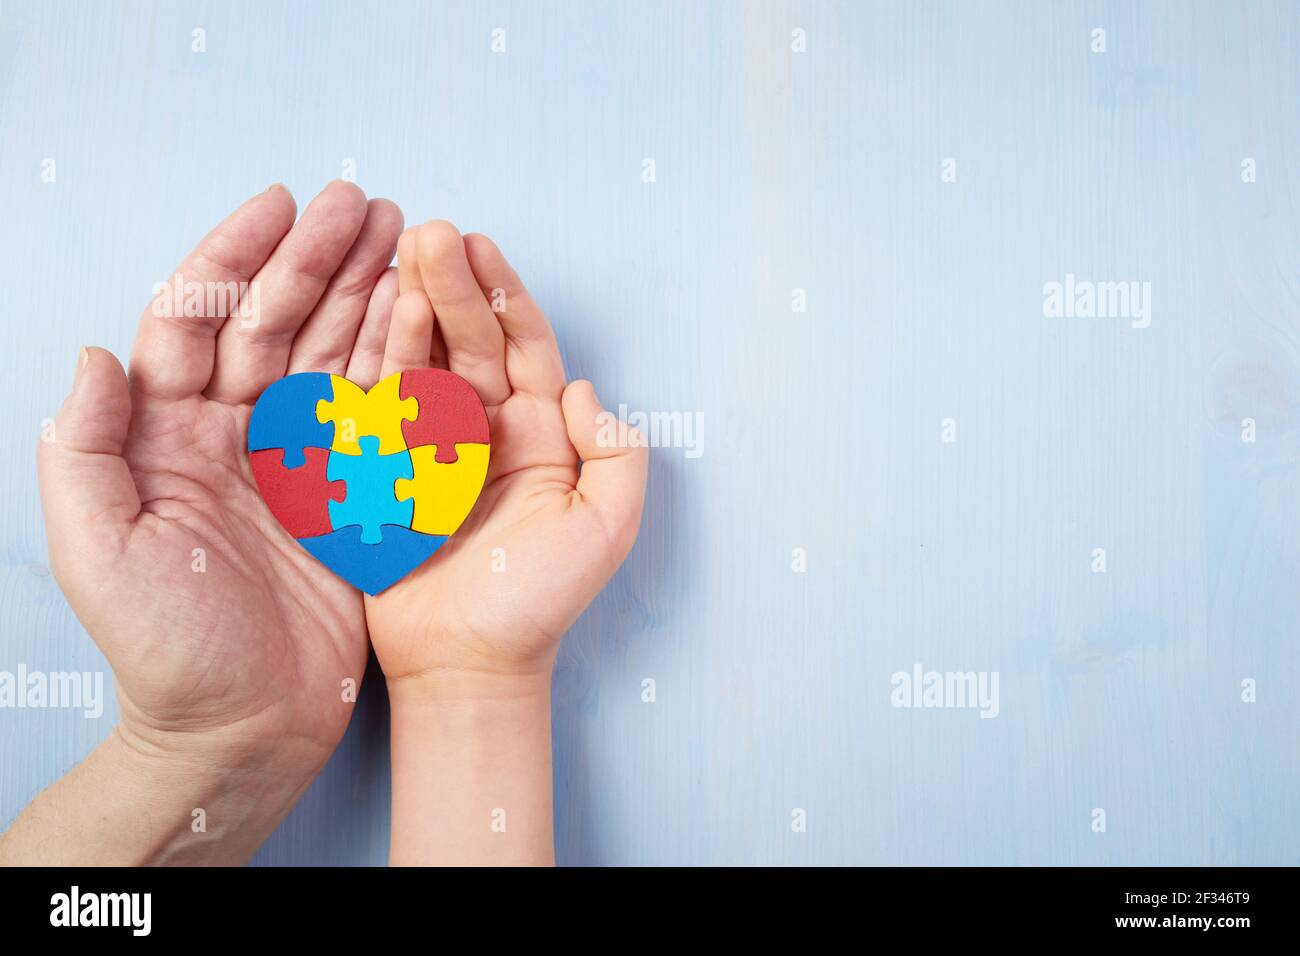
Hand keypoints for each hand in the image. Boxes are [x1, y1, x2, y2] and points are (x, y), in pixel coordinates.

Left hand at [28, 182, 402, 862]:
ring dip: (364, 291)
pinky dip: (399, 357)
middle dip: (317, 258)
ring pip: (329, 353)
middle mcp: (229, 434)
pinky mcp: (348, 491)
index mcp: (164, 438)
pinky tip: (420, 312)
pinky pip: (375, 409)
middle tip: (367, 203)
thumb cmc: (166, 652)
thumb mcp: (100, 555)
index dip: (235, 258)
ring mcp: (293, 459)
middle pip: (271, 323)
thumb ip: (85, 453)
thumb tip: (97, 354)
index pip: (194, 322)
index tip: (280, 207)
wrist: (242, 730)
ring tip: (405, 235)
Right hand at [365, 221, 648, 688]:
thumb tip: (586, 391)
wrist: (467, 665)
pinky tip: (363, 316)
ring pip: (421, 361)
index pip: (525, 347)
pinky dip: (371, 359)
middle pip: (470, 342)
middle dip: (452, 286)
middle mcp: (486, 431)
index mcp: (540, 436)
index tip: (482, 247)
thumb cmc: (538, 602)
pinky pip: (378, 406)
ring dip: (412, 307)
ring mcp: (431, 448)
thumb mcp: (605, 528)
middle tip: (427, 233)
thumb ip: (615, 456)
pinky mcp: (383, 472)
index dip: (506, 296)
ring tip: (396, 254)